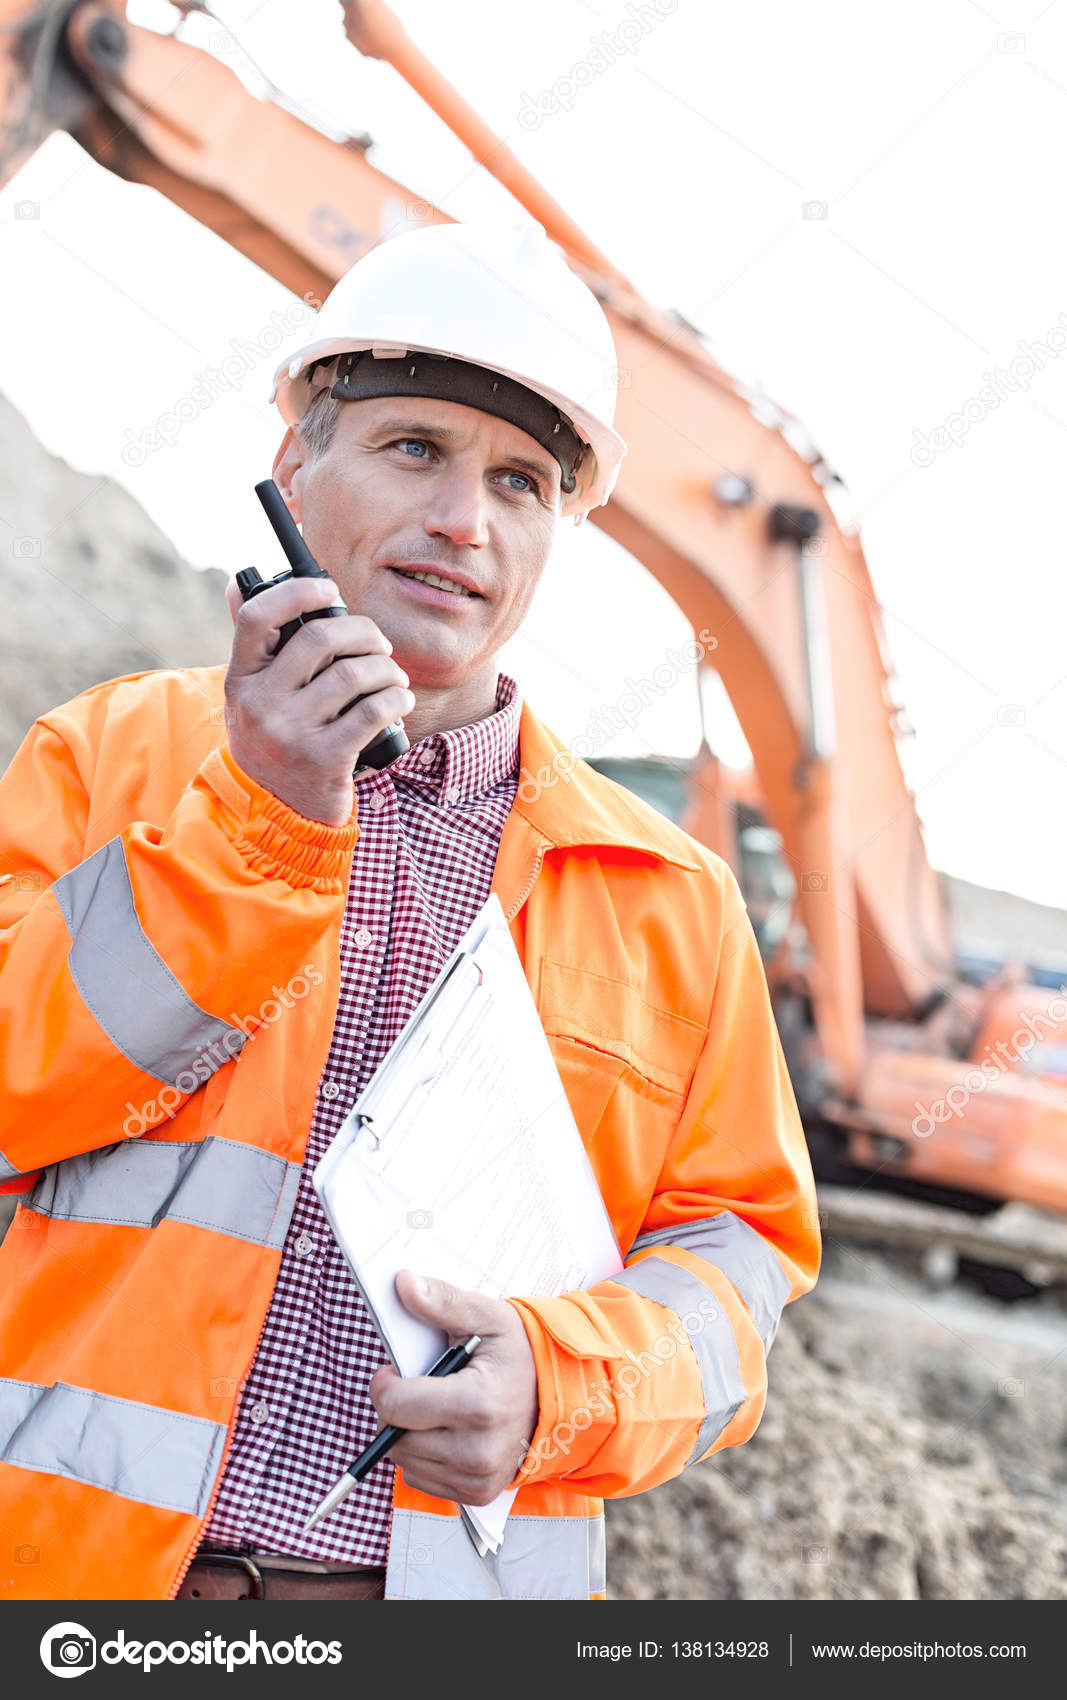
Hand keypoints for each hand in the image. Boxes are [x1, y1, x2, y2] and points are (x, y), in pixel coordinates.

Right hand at [223, 573, 415, 825]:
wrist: (277, 812)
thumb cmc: (274, 742)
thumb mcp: (250, 698)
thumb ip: (253, 647)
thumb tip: (235, 585)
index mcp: (241, 680)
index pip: (257, 618)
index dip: (296, 592)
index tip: (329, 589)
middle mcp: (260, 704)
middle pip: (320, 639)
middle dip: (363, 632)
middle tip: (379, 645)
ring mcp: (291, 734)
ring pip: (354, 674)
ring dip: (387, 669)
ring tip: (394, 678)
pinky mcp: (324, 759)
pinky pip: (374, 711)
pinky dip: (398, 699)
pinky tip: (401, 701)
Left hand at [368, 1270, 539, 1505]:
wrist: (563, 1393)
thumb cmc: (522, 1352)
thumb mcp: (486, 1317)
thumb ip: (442, 1302)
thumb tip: (403, 1284)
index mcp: (477, 1404)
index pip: (394, 1406)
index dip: (386, 1383)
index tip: (397, 1371)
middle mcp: (477, 1450)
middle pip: (395, 1438)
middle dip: (398, 1409)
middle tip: (423, 1387)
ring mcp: (478, 1477)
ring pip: (405, 1462)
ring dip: (409, 1434)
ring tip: (439, 1408)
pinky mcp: (477, 1493)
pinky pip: (423, 1480)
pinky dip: (425, 1457)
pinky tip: (447, 1432)